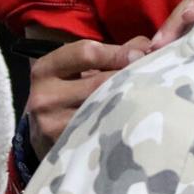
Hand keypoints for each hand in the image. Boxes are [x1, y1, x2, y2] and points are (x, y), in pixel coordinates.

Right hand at [25, 37, 148, 157]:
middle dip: (128, 78)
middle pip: (99, 83)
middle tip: (151, 78)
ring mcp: (54, 125)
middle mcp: (45, 97)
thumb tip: (149, 46)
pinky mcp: (67, 147)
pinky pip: (103, 131)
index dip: (118, 53)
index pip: (86, 53)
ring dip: (129, 101)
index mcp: (46, 69)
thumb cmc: (67, 89)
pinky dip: (121, 122)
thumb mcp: (79, 66)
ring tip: (146, 97)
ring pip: (104, 109)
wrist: (42, 130)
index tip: (140, 56)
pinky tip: (131, 119)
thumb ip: (113, 51)